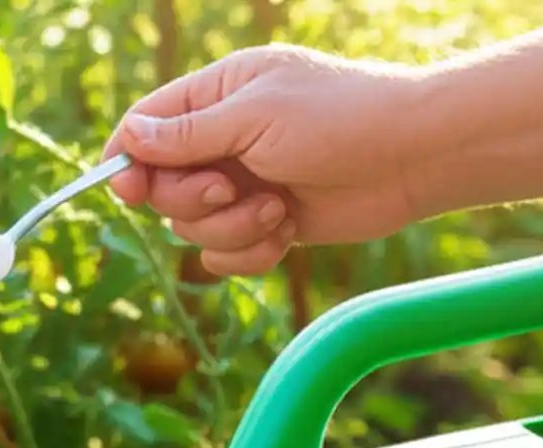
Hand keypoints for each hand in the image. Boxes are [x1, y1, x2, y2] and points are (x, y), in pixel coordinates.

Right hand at [102, 45, 428, 275]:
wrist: (416, 158)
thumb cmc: (341, 118)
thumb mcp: (255, 116)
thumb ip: (187, 133)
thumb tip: (128, 139)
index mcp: (215, 96)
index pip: (143, 128)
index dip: (126, 161)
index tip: (127, 190)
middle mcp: (222, 141)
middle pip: (161, 188)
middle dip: (192, 199)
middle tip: (230, 188)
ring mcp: (242, 185)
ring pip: (191, 227)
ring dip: (230, 227)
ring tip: (276, 210)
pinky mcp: (264, 225)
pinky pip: (223, 257)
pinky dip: (249, 253)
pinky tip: (285, 232)